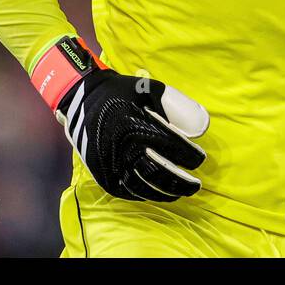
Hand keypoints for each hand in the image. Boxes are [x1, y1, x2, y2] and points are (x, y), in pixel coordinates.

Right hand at [33, 36, 209, 201]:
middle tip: (196, 185)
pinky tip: (157, 194)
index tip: (200, 160)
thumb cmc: (123, 93)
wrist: (82, 98)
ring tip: (180, 193)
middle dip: (181, 182)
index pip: (171, 147)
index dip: (189, 156)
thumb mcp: (152, 90)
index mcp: (137, 124)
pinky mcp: (101, 172)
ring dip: (165, 193)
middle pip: (158, 172)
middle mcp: (122, 146)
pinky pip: (125, 190)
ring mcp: (110, 162)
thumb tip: (202, 128)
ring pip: (142, 186)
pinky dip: (143, 195)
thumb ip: (179, 106)